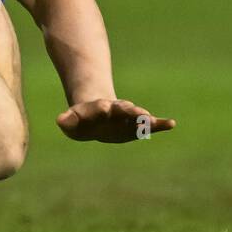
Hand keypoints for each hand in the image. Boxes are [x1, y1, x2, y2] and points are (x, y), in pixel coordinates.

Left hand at [56, 99, 175, 142]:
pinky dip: (160, 124)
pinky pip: (150, 124)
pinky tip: (171, 123)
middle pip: (121, 108)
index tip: (105, 107)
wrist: (98, 113)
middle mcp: (115, 110)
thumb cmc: (82, 121)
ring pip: (136, 115)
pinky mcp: (138, 125)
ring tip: (151, 118)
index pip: (99, 108)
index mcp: (98, 110)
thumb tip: (60, 120)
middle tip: (134, 109)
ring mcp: (128, 117)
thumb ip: (66, 121)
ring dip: (143, 117)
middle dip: (126, 110)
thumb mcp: (71, 122)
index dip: (101, 108)